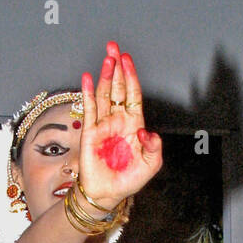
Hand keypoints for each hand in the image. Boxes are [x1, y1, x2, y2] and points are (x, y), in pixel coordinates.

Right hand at [79, 40, 161, 207]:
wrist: (106, 194)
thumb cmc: (128, 180)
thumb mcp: (150, 165)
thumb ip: (154, 147)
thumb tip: (147, 131)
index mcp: (133, 124)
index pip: (132, 94)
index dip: (131, 77)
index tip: (128, 60)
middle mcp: (118, 120)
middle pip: (117, 88)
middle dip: (117, 68)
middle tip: (114, 48)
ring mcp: (103, 124)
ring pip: (104, 94)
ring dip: (105, 75)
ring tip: (106, 58)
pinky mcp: (89, 132)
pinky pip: (89, 108)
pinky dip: (88, 92)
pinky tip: (88, 78)